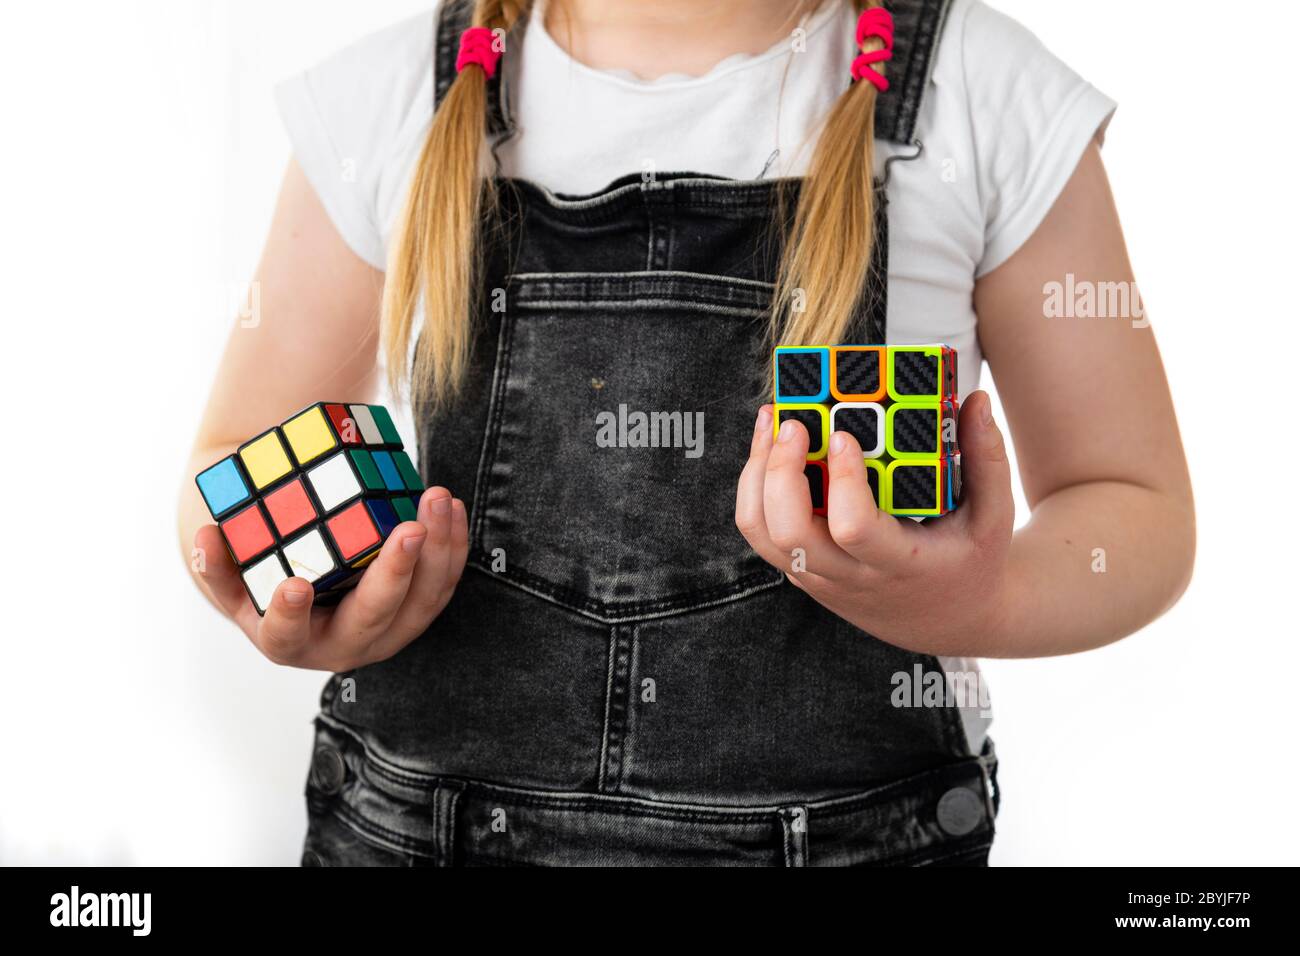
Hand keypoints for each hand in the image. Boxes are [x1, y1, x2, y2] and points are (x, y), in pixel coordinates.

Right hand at [194, 486, 468, 669]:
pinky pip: (442, 585)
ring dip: (437, 552)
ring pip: (421, 602)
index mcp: (289, 642)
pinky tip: (451, 509)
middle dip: (395, 572)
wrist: (304, 594)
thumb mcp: (233, 577)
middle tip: (409, 529)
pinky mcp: (417, 613)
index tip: (292, 585)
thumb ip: (218, 561)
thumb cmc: (265, 582)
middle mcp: (343, 647)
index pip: (286, 636)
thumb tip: (207, 536)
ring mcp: (386, 634)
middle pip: (374, 618)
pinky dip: (452, 548)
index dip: (289, 614)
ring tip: (436, 500)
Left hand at [735, 393, 1016, 655]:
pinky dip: (756, 488)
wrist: (946, 623)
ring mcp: (819, 578)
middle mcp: (850, 577)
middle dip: (781, 473)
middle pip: (790, 534)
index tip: (842, 436)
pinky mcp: (802, 571)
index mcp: (900, 565)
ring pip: (762, 534)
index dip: (842, 482)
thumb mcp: (993, 518)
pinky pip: (762, 533)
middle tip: (792, 424)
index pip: (854, 529)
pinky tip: (770, 448)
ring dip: (756, 476)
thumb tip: (977, 400)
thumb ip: (988, 458)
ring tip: (771, 425)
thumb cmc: (971, 562)